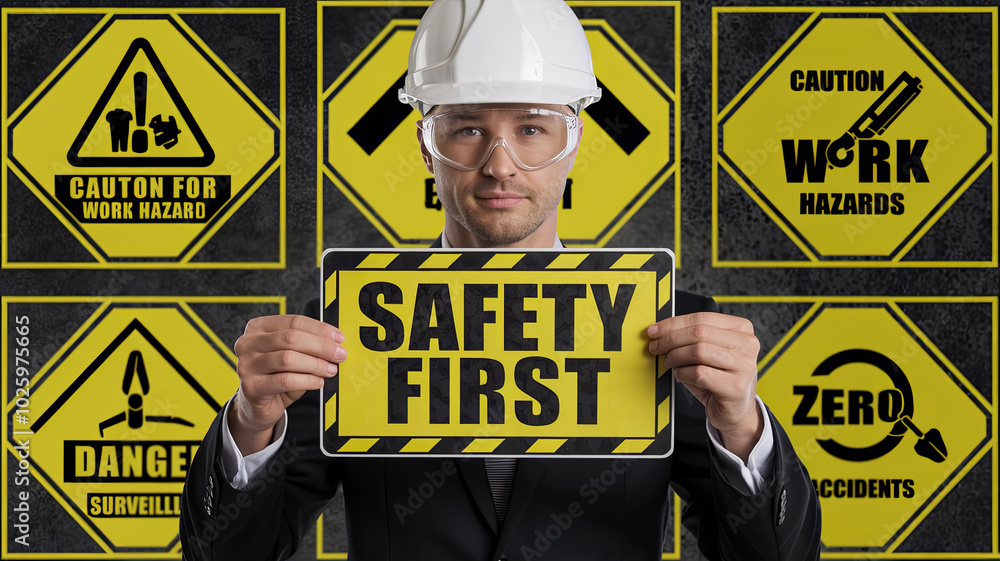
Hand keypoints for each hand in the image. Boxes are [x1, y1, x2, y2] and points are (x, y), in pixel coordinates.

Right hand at [229, 315, 345, 454]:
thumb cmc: (276, 376)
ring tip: (331, 369)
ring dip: (316, 364)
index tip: (339, 337)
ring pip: (288, 358)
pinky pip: (285, 380)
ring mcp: (246, 365)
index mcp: (258, 328)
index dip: (320, 329)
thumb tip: (335, 343)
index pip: (294, 322)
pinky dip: (307, 380)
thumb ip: (307, 346)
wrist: (257, 405)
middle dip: (321, 346)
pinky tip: (319, 381)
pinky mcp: (251, 386)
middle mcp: (248, 343)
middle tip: (339, 354)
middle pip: (291, 338)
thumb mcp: (291, 355)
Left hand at [647, 312, 761, 461]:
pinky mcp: (735, 387)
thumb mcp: (709, 351)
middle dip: (670, 339)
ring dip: (675, 357)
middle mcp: (747, 344)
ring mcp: (744, 366)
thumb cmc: (720, 378)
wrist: (736, 410)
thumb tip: (660, 330)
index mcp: (741, 328)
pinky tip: (682, 376)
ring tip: (670, 363)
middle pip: (699, 333)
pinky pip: (699, 373)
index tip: (655, 330)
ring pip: (698, 352)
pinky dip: (683, 374)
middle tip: (656, 347)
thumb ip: (691, 337)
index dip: (674, 323)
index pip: (702, 317)